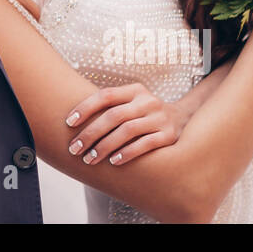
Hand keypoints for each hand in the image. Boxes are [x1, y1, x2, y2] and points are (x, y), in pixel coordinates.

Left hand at [63, 82, 189, 166]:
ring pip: (128, 131)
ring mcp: (160, 118)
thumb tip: (70, 119)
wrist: (184, 121)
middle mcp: (148, 101)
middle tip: (75, 148)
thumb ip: (109, 107)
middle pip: (114, 116)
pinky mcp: (169, 136)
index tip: (68, 123)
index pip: (105, 95)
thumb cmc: (144, 114)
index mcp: (135, 90)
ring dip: (106, 146)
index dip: (85, 108)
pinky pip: (146, 144)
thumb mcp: (131, 103)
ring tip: (90, 159)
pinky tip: (114, 161)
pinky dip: (128, 153)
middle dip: (91, 133)